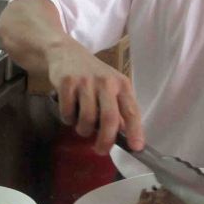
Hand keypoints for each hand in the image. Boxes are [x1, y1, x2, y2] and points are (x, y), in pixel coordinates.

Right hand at [48, 40, 144, 154]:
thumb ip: (118, 108)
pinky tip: (69, 112)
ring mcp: (85, 81)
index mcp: (122, 84)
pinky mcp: (67, 82)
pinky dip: (68, 118)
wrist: (66, 52)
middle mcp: (106, 82)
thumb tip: (125, 135)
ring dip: (83, 130)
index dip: (135, 131)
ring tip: (82, 126)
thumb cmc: (93, 76)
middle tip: (101, 150)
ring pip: (87, 119)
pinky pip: (68, 113)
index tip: (136, 148)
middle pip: (109, 118)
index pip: (131, 111)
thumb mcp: (111, 87)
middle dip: (105, 140)